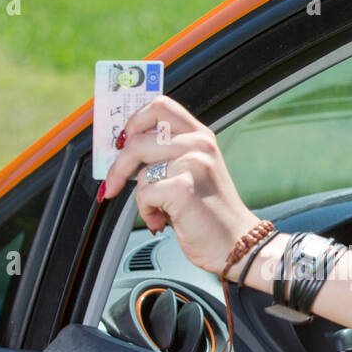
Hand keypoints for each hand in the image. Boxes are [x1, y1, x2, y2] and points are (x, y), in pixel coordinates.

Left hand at [101, 95, 261, 276]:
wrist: (237, 244)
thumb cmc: (211, 214)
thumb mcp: (194, 172)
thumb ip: (167, 155)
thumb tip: (125, 150)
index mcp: (201, 136)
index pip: (160, 106)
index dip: (134, 122)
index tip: (123, 142)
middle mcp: (199, 144)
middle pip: (138, 139)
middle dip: (119, 167)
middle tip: (115, 184)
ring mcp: (193, 164)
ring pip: (141, 172)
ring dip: (141, 198)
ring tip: (159, 211)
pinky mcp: (183, 188)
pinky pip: (144, 194)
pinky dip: (147, 212)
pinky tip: (162, 221)